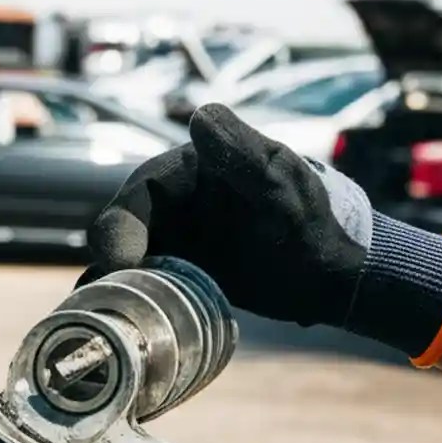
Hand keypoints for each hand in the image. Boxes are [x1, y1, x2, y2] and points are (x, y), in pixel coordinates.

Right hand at [86, 104, 441, 359]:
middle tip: (113, 303)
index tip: (121, 264)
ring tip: (107, 321)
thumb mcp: (282, 183)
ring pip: (123, 259)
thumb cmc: (314, 221)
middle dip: (110, 263)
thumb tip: (199, 116)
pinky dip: (124, 304)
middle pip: (121, 230)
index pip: (138, 195)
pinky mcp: (176, 273)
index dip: (120, 228)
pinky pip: (140, 285)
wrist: (334, 275)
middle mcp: (172, 204)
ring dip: (110, 288)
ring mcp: (172, 240)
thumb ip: (242, 152)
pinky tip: (116, 327)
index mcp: (189, 171)